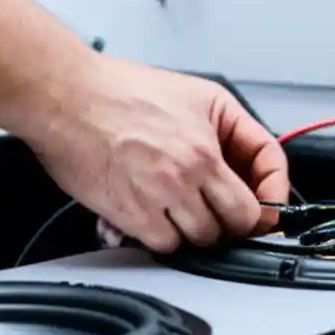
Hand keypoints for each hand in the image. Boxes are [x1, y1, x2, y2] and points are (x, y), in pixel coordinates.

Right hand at [25, 55, 289, 253]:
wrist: (65, 96)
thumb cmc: (118, 90)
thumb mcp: (196, 95)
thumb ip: (229, 132)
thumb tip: (247, 165)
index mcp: (207, 145)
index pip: (261, 196)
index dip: (269, 207)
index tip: (265, 212)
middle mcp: (188, 172)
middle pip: (236, 224)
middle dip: (232, 221)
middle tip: (220, 212)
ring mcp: (158, 196)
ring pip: (200, 239)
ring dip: (194, 229)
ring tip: (178, 207)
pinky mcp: (129, 214)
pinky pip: (163, 244)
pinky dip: (161, 236)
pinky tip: (151, 214)